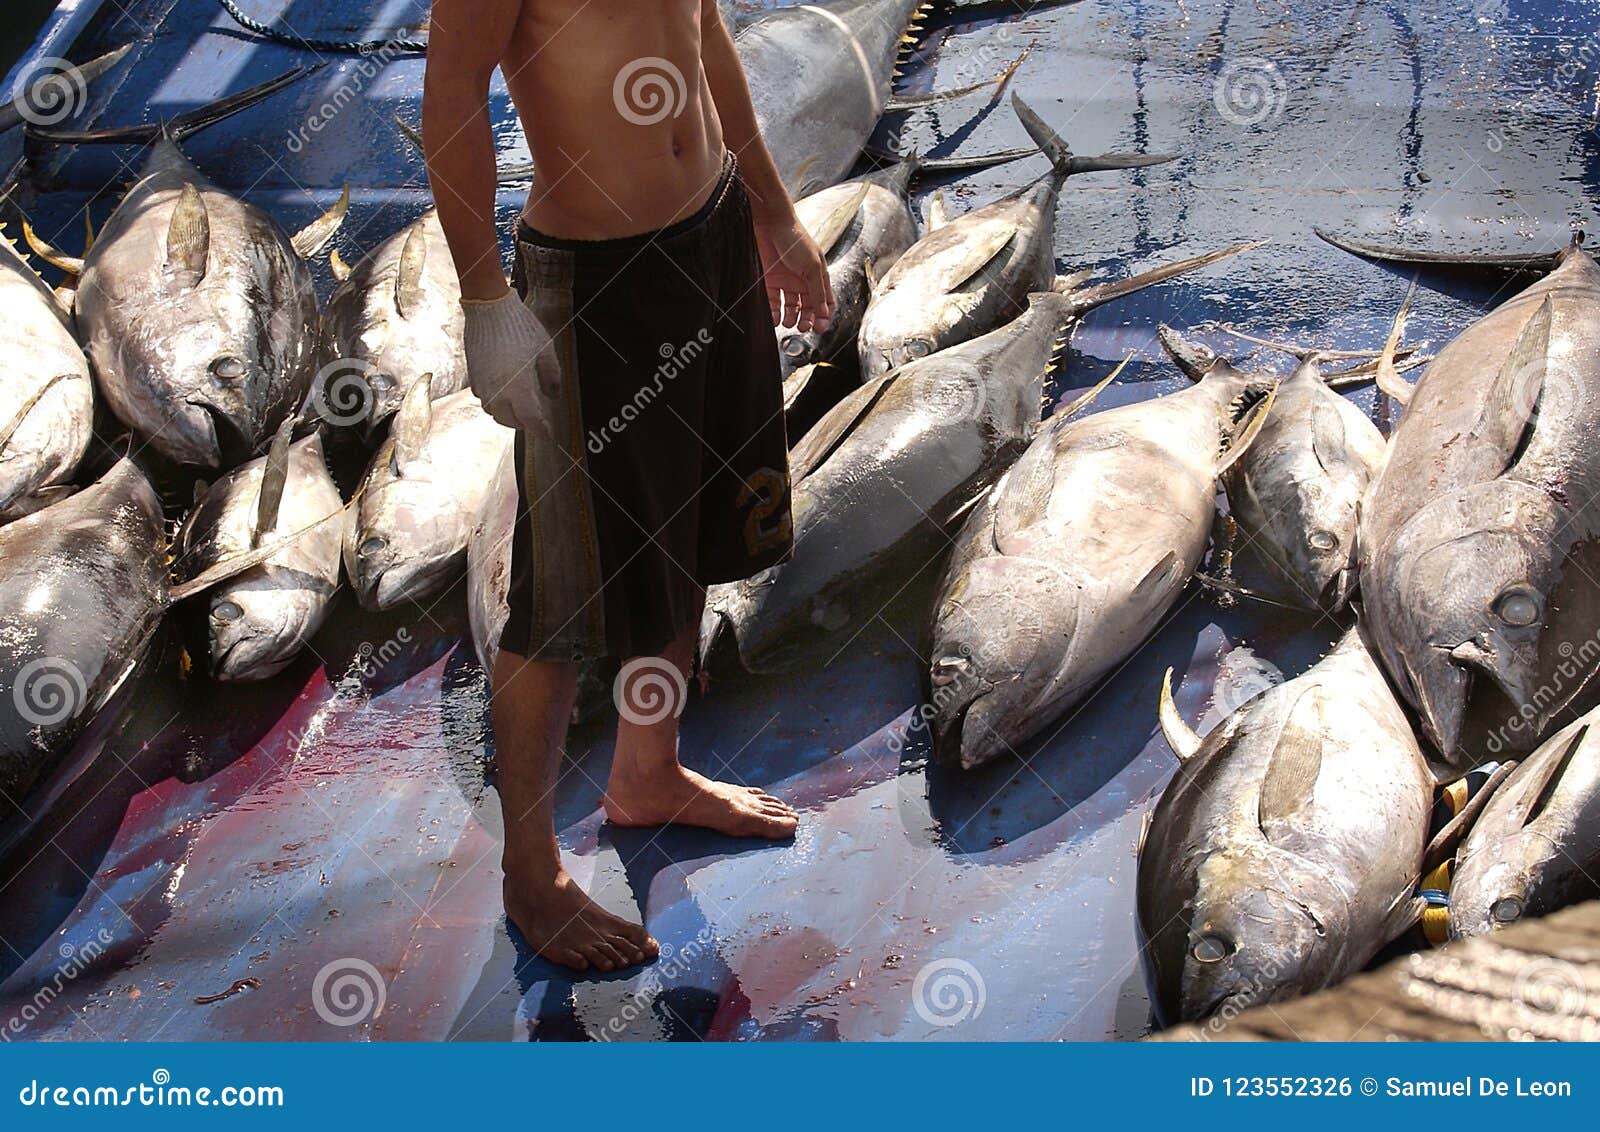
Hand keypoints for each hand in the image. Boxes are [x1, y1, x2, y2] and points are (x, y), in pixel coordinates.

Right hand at [460, 289, 561, 434]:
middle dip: (524, 423)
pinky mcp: (472, 376)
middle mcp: (497, 390)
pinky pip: (484, 398)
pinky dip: (496, 401)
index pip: (530, 420)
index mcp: (517, 387)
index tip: (548, 434)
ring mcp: (482, 384)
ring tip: (520, 408)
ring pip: (494, 412)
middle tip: (536, 420)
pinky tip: (504, 392)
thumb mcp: (545, 351)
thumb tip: (553, 395)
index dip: (541, 430)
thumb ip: (552, 376)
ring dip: (508, 414)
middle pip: (509, 421)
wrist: (488, 307)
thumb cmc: (519, 326)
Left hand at [752, 211, 834, 332]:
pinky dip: (774, 313)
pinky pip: (774, 303)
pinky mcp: (770, 283)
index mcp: (818, 277)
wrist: (770, 224)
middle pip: (808, 309)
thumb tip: (824, 313)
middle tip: (803, 328)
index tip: (820, 328)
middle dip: (807, 321)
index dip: (824, 316)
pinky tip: (775, 318)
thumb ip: (818, 292)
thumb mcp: (813, 267)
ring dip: (791, 319)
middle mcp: (803, 282)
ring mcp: (786, 283)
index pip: (826, 302)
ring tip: (789, 323)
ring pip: (791, 309)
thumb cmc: (796, 239)